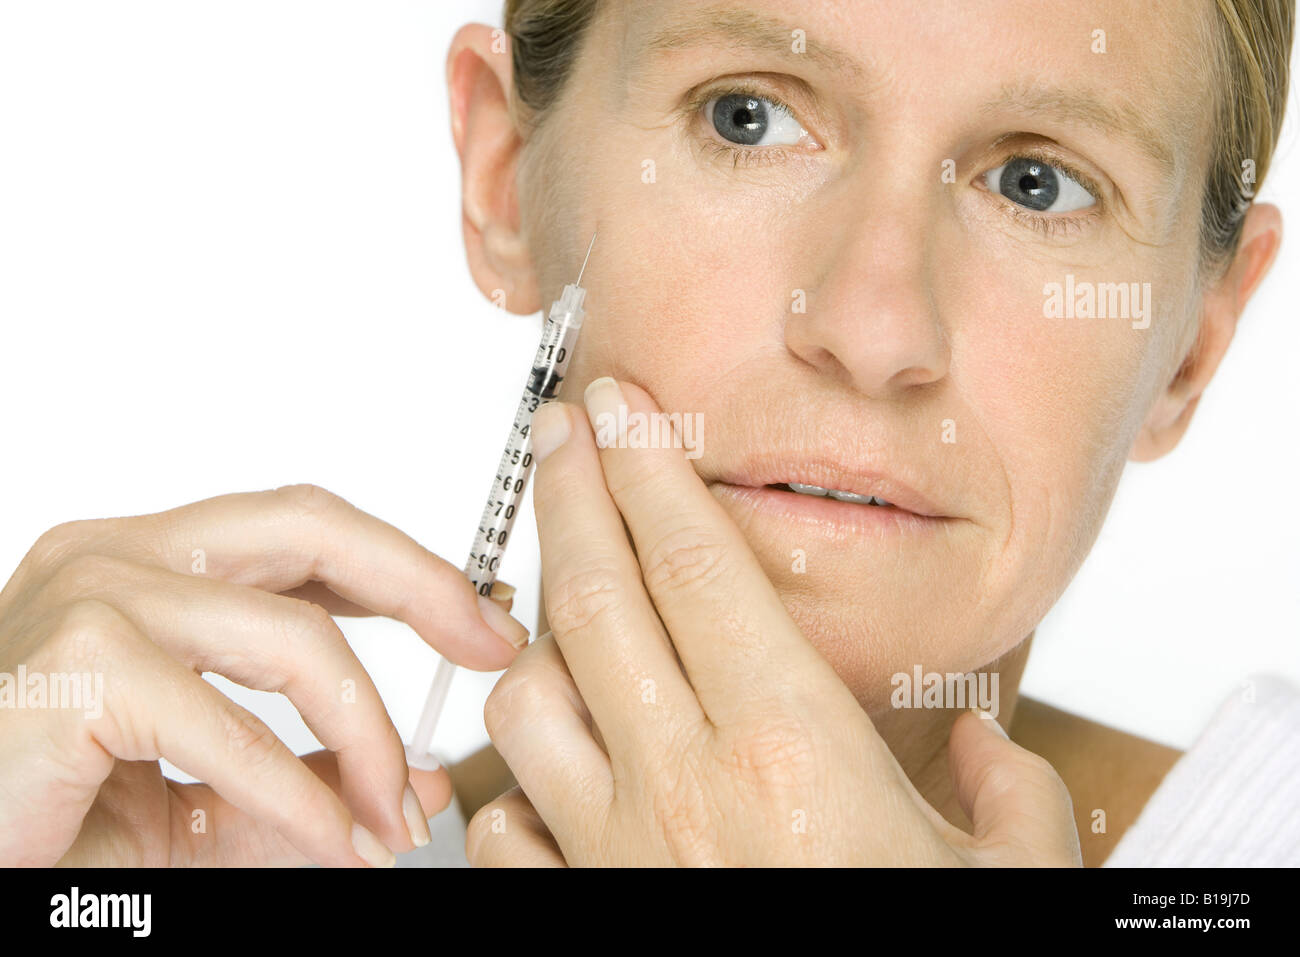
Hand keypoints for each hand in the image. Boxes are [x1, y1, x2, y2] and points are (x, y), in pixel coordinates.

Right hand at [0, 484, 529, 865]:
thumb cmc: (41, 818)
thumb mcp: (200, 800)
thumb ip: (302, 781)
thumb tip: (413, 778)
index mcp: (148, 567)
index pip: (305, 532)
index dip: (408, 568)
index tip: (480, 620)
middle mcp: (117, 558)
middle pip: (312, 528)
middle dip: (422, 584)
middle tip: (489, 645)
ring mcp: (92, 599)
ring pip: (293, 636)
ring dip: (366, 734)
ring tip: (391, 814)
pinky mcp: (76, 668)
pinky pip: (232, 728)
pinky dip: (297, 796)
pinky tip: (334, 840)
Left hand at [467, 379, 1080, 865]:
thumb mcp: (1004, 880)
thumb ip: (1011, 802)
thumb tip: (1000, 753)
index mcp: (791, 751)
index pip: (698, 569)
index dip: (651, 473)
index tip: (620, 407)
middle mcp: (687, 789)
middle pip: (596, 601)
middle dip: (570, 495)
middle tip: (561, 433)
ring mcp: (620, 856)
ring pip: (530, 704)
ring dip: (536, 645)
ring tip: (560, 614)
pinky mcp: (588, 914)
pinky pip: (511, 833)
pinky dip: (517, 790)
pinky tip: (550, 781)